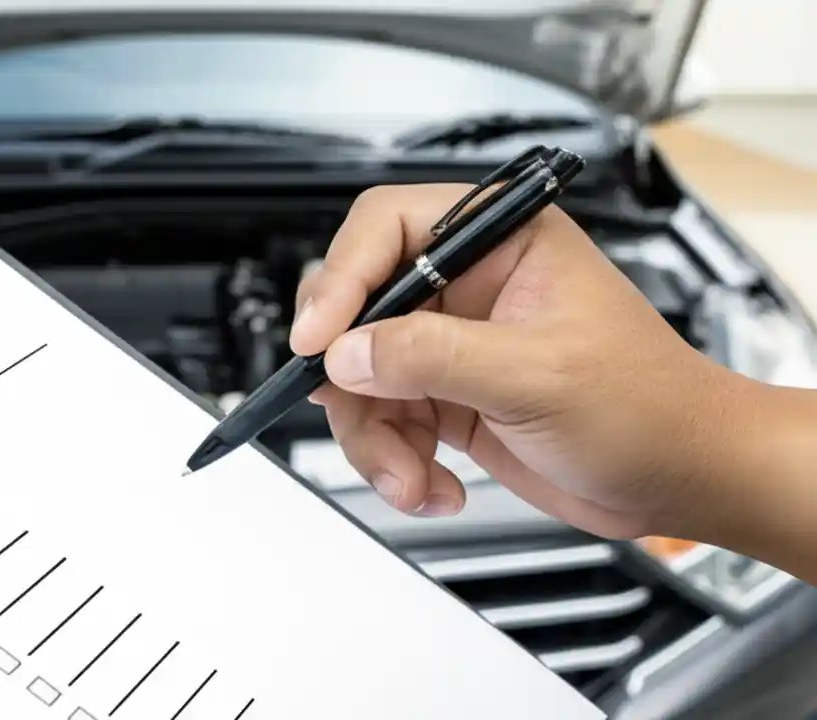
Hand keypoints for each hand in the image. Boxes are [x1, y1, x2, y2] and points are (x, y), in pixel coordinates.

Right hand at [292, 184, 758, 540]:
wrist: (681, 477)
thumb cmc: (646, 404)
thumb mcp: (535, 373)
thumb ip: (433, 355)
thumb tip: (347, 352)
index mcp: (498, 238)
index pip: (386, 228)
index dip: (341, 278)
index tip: (319, 339)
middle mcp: (466, 283)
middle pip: (357, 306)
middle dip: (350, 374)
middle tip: (350, 410)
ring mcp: (451, 343)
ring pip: (360, 376)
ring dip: (374, 436)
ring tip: (410, 478)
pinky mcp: (445, 396)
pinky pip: (383, 421)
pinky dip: (395, 461)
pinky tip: (433, 486)